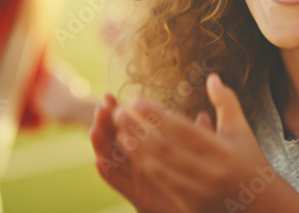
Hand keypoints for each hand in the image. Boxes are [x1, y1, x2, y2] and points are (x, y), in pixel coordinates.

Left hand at [90, 74, 298, 212]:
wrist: (261, 205)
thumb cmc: (249, 160)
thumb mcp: (241, 130)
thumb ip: (226, 102)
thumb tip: (212, 76)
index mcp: (223, 151)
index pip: (184, 130)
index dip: (158, 115)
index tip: (137, 100)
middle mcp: (211, 173)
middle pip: (167, 149)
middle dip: (140, 130)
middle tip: (119, 112)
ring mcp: (201, 193)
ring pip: (161, 169)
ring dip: (137, 150)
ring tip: (120, 132)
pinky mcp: (192, 207)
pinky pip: (163, 185)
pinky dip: (146, 168)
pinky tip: (132, 154)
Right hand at [91, 94, 190, 212]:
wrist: (197, 206)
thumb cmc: (197, 179)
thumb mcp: (197, 153)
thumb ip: (198, 137)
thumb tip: (204, 116)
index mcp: (150, 148)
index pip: (128, 125)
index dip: (117, 111)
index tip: (109, 96)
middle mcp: (138, 162)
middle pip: (114, 139)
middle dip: (105, 124)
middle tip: (100, 109)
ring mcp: (136, 178)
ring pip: (112, 159)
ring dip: (101, 145)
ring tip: (94, 130)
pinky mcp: (137, 196)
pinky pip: (118, 184)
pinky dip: (108, 173)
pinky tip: (99, 162)